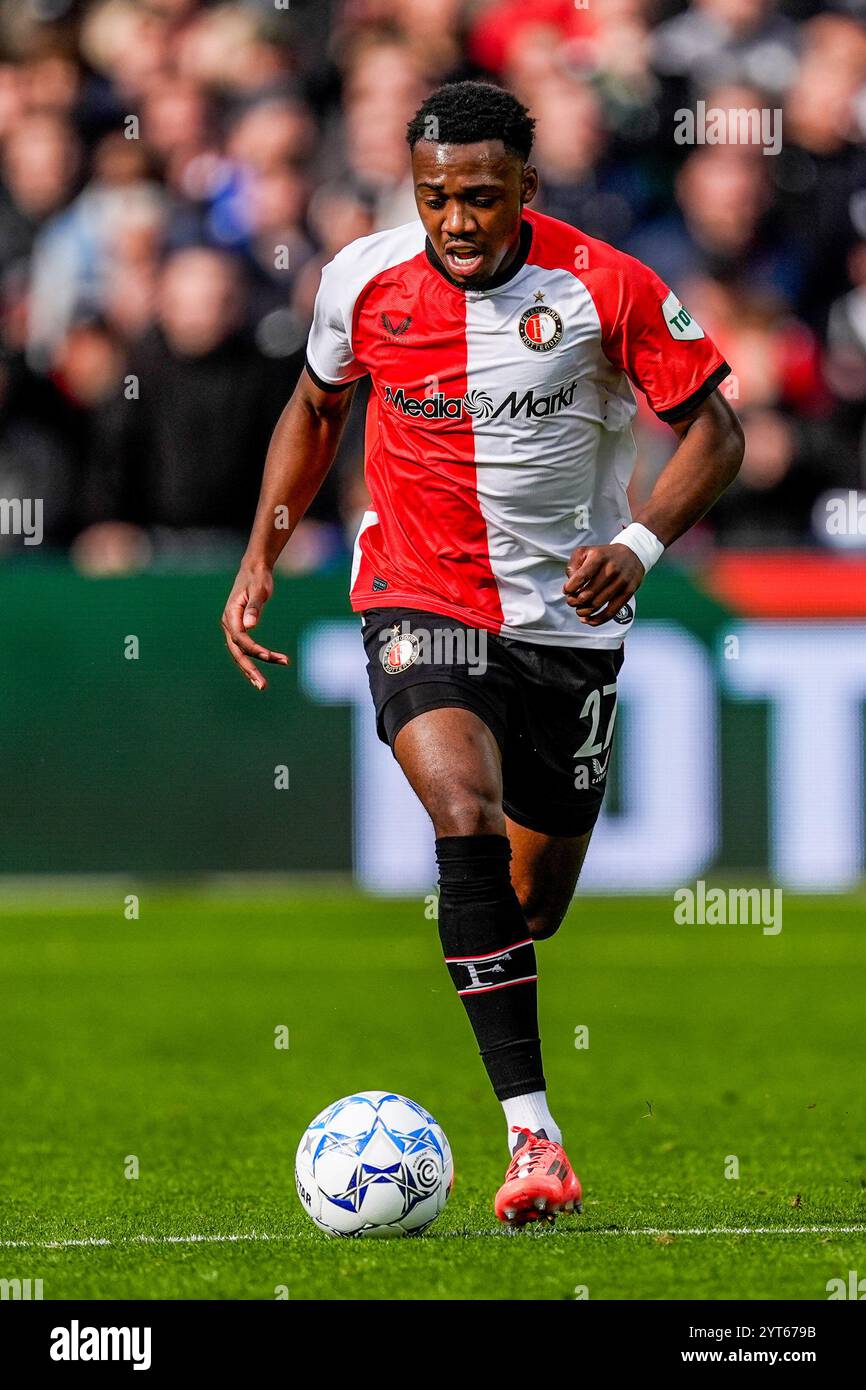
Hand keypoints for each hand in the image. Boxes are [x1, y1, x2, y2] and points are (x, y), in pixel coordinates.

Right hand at [220, 563, 289, 689]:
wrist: (254, 570)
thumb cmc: (258, 578)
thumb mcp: (259, 590)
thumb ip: (254, 607)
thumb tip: (250, 626)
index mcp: (231, 615)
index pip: (240, 639)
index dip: (253, 649)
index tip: (269, 656)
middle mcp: (229, 624)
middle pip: (237, 652)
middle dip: (250, 670)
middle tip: (263, 686)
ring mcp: (233, 628)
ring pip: (241, 654)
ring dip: (252, 669)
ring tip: (264, 685)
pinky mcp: (240, 630)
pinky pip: (246, 649)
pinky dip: (257, 659)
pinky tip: (271, 664)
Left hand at [563, 543, 644, 625]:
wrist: (632, 554)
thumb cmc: (604, 555)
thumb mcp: (585, 552)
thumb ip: (573, 565)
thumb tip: (570, 582)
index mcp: (598, 557)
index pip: (581, 577)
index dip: (570, 588)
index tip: (567, 591)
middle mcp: (611, 569)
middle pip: (588, 594)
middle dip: (575, 601)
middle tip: (571, 601)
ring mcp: (621, 581)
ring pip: (597, 604)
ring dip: (583, 611)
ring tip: (579, 609)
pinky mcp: (628, 592)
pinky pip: (611, 612)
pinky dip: (597, 619)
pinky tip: (588, 620)